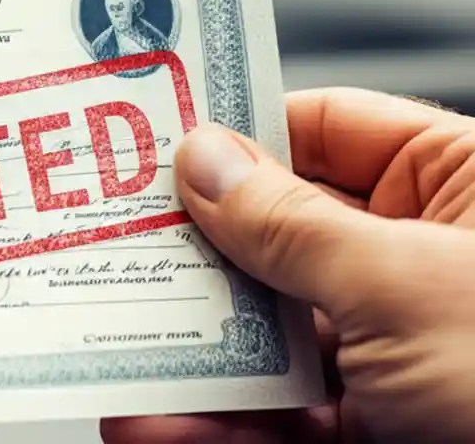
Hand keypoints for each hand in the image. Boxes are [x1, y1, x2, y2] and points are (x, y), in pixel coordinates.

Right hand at [101, 88, 474, 442]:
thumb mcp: (408, 286)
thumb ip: (293, 224)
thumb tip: (204, 161)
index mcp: (461, 191)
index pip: (325, 130)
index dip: (237, 131)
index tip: (147, 143)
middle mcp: (421, 264)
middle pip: (278, 232)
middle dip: (193, 246)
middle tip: (105, 239)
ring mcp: (394, 355)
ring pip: (267, 332)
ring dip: (186, 341)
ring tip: (110, 335)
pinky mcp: (373, 433)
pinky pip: (276, 418)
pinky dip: (211, 421)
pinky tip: (153, 416)